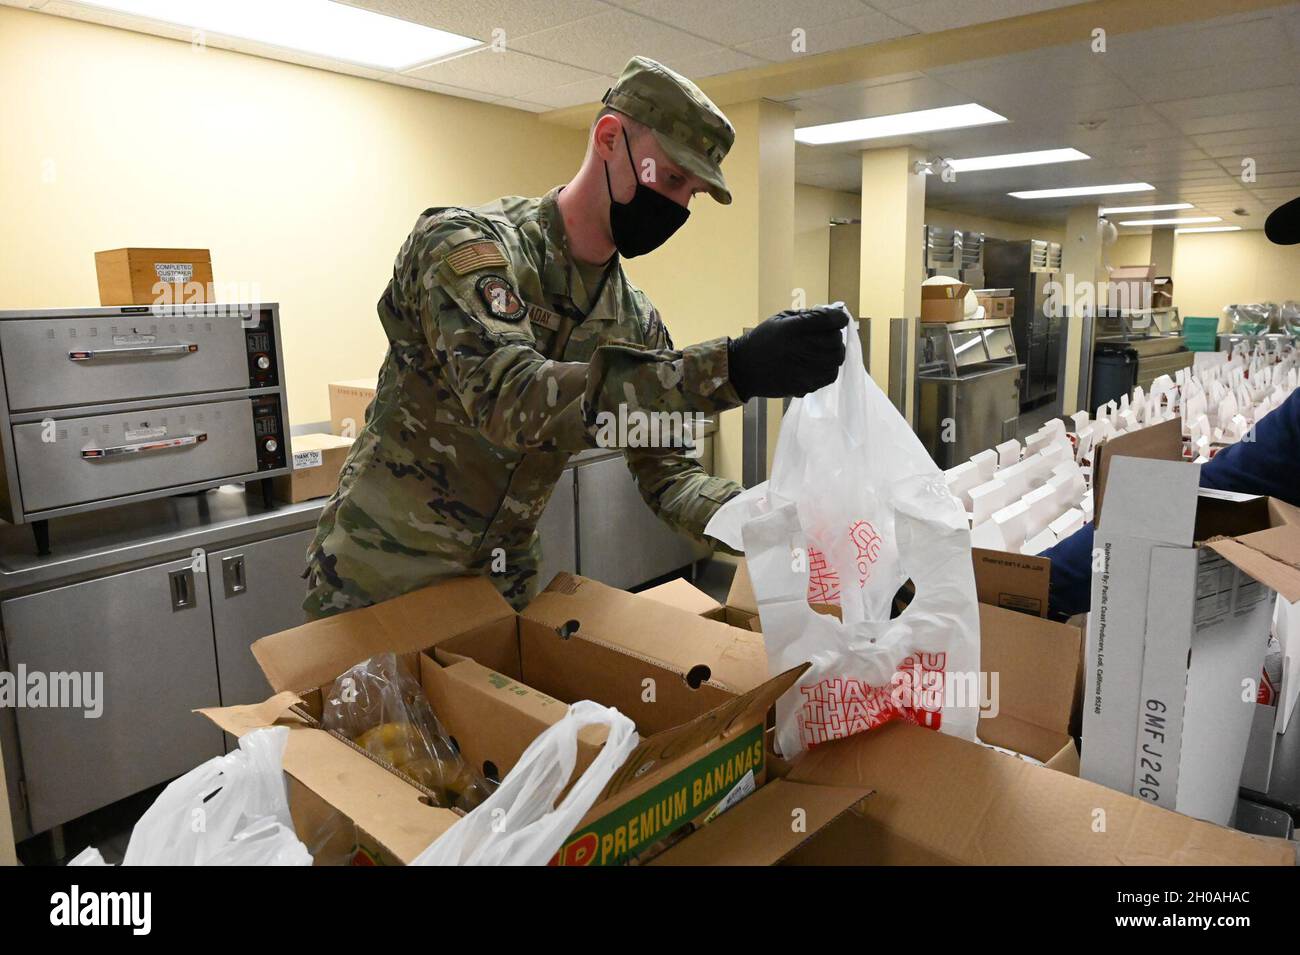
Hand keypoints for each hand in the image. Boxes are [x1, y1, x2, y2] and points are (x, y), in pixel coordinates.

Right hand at [727, 305, 849, 400]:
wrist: (744, 369)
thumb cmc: (762, 340)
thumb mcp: (779, 319)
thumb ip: (805, 316)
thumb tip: (829, 315)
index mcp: (793, 329)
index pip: (829, 320)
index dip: (838, 317)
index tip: (838, 318)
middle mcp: (801, 349)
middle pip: (835, 341)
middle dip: (835, 336)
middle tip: (827, 336)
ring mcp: (804, 370)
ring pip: (836, 359)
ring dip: (833, 353)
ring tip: (823, 351)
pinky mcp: (805, 385)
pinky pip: (830, 376)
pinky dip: (829, 368)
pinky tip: (819, 364)